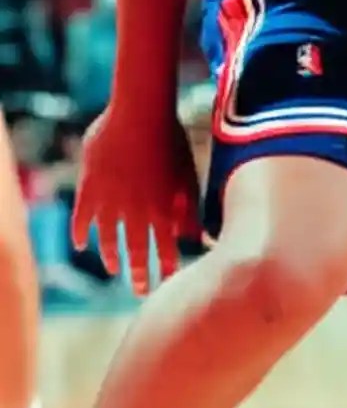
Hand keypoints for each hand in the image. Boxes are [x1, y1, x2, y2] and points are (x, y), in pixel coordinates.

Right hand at [72, 107, 198, 294]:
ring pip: (109, 238)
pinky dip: (81, 233)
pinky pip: (82, 218)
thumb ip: (193, 211)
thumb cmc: (172, 143)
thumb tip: (204, 238)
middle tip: (141, 292)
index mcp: (163, 208)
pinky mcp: (89, 188)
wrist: (140, 115)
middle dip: (140, 271)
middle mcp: (136, 211)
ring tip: (114, 269)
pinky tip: (81, 245)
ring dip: (112, 255)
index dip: (168, 265)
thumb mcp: (188, 178)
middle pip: (137, 248)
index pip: (167, 246)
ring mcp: (110, 201)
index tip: (170, 283)